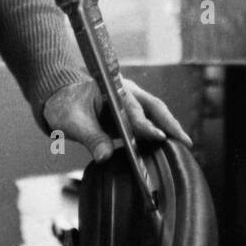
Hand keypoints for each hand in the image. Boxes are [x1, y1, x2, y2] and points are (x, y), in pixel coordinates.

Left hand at [43, 77, 191, 160]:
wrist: (60, 100)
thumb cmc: (66, 107)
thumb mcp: (74, 123)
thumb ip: (91, 138)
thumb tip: (105, 156)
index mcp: (113, 89)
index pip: (132, 108)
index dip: (145, 124)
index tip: (158, 136)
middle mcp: (126, 93)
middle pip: (154, 107)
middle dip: (170, 124)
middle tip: (185, 141)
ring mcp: (130, 103)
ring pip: (156, 113)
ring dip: (169, 128)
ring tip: (184, 145)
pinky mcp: (131, 115)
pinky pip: (150, 122)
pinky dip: (160, 133)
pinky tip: (169, 147)